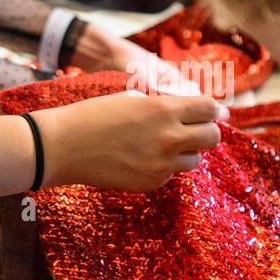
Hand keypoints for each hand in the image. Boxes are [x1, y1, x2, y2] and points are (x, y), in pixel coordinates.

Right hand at [38, 90, 221, 190]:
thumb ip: (165, 104)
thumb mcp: (133, 97)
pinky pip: (171, 174)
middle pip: (212, 137)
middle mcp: (168, 137)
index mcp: (163, 109)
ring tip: (164, 144)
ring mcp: (161, 164)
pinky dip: (164, 166)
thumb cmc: (95, 114)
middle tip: (197, 129)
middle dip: (207, 131)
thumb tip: (192, 108)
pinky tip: (142, 158)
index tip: (215, 111)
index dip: (214, 109)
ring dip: (186, 151)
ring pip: (195, 159)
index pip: (209, 108)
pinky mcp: (151, 183)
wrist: (64, 146)